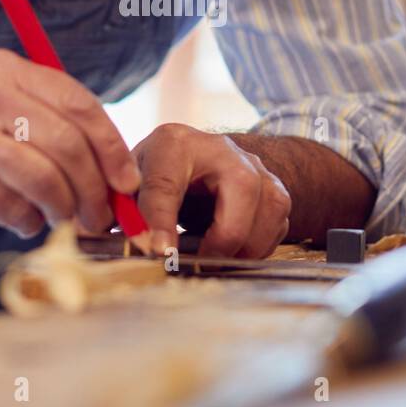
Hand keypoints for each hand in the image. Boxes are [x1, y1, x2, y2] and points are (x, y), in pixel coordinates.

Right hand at [0, 48, 140, 236]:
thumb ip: (47, 122)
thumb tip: (112, 173)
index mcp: (5, 68)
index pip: (79, 103)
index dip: (112, 147)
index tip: (127, 182)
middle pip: (68, 143)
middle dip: (93, 188)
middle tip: (98, 215)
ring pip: (43, 177)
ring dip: (62, 208)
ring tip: (61, 218)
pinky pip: (9, 207)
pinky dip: (25, 221)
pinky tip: (22, 220)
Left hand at [132, 124, 290, 258]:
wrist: (196, 160)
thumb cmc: (157, 175)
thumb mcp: (132, 186)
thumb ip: (126, 213)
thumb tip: (125, 245)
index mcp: (173, 144)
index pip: (165, 183)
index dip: (161, 219)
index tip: (160, 251)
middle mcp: (219, 149)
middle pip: (242, 185)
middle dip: (227, 233)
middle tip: (203, 262)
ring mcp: (252, 164)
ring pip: (270, 204)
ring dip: (248, 244)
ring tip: (218, 261)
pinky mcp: (272, 186)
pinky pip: (279, 221)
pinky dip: (259, 246)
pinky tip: (234, 253)